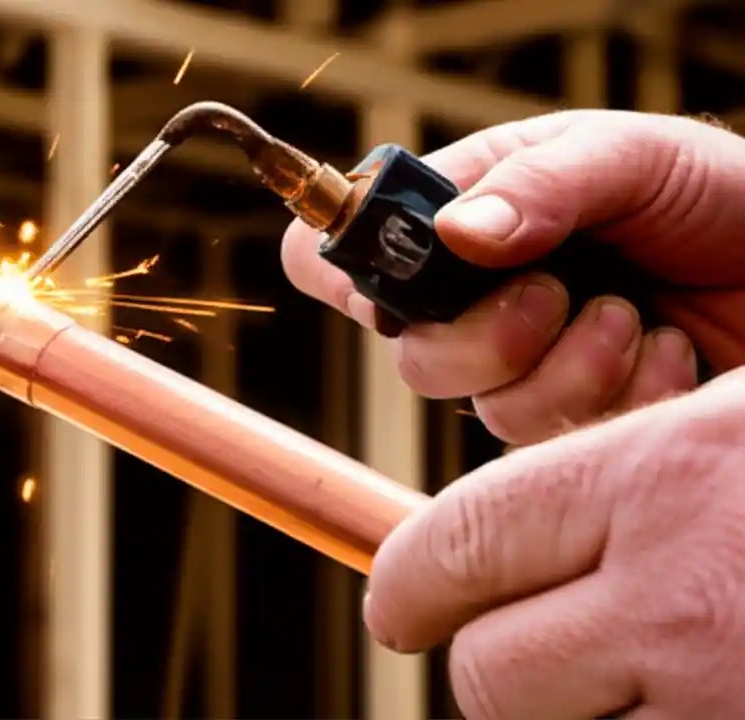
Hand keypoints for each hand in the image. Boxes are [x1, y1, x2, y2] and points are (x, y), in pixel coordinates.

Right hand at [281, 110, 744, 444]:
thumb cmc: (715, 195)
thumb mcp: (632, 156)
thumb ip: (543, 181)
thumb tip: (456, 233)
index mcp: (458, 223)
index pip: (339, 254)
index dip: (343, 274)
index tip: (412, 278)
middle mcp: (474, 302)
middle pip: (412, 357)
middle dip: (487, 338)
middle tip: (558, 293)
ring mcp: (524, 369)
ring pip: (490, 411)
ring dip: (573, 368)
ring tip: (635, 319)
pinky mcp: (577, 425)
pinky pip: (564, 447)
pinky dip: (624, 398)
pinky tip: (666, 358)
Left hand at [363, 370, 744, 718]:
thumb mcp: (743, 420)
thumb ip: (640, 459)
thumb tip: (532, 515)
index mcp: (667, 472)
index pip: (464, 537)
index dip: (407, 581)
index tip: (395, 602)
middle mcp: (679, 594)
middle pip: (487, 669)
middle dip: (498, 660)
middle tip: (540, 642)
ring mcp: (718, 696)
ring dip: (587, 706)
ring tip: (662, 657)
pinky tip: (712, 688)